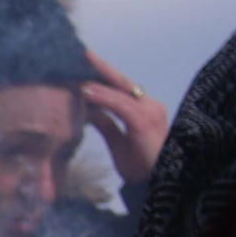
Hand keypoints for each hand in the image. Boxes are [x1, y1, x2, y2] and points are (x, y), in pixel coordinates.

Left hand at [81, 59, 171, 190]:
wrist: (160, 184)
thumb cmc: (142, 166)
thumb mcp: (118, 142)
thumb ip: (106, 123)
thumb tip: (89, 110)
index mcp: (144, 109)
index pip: (119, 87)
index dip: (101, 75)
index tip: (82, 62)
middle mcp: (149, 105)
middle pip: (119, 81)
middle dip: (98, 67)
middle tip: (78, 52)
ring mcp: (149, 111)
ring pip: (119, 89)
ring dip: (96, 77)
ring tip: (76, 66)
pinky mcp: (144, 121)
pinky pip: (119, 104)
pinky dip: (102, 96)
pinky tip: (85, 90)